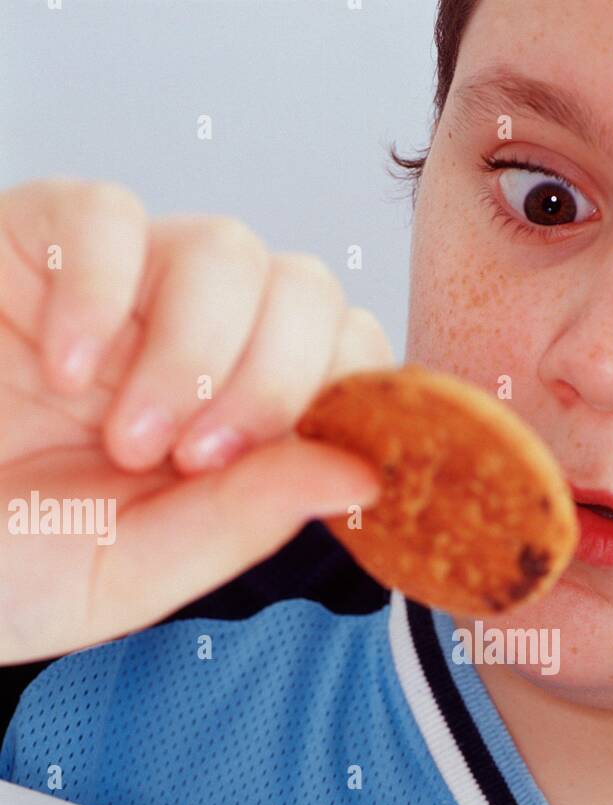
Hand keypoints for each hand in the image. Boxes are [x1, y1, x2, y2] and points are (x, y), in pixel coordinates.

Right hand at [0, 178, 391, 661]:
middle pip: (308, 293)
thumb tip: (363, 469)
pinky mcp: (38, 241)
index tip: (288, 466)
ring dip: (193, 350)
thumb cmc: (4, 563)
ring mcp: (123, 291)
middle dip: (273, 380)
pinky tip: (65, 369)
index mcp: (237, 421)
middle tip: (191, 459)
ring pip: (227, 248)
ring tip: (124, 436)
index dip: (347, 398)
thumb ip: (243, 520)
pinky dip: (101, 292)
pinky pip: (108, 213)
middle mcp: (195, 345)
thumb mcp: (131, 569)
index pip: (348, 363)